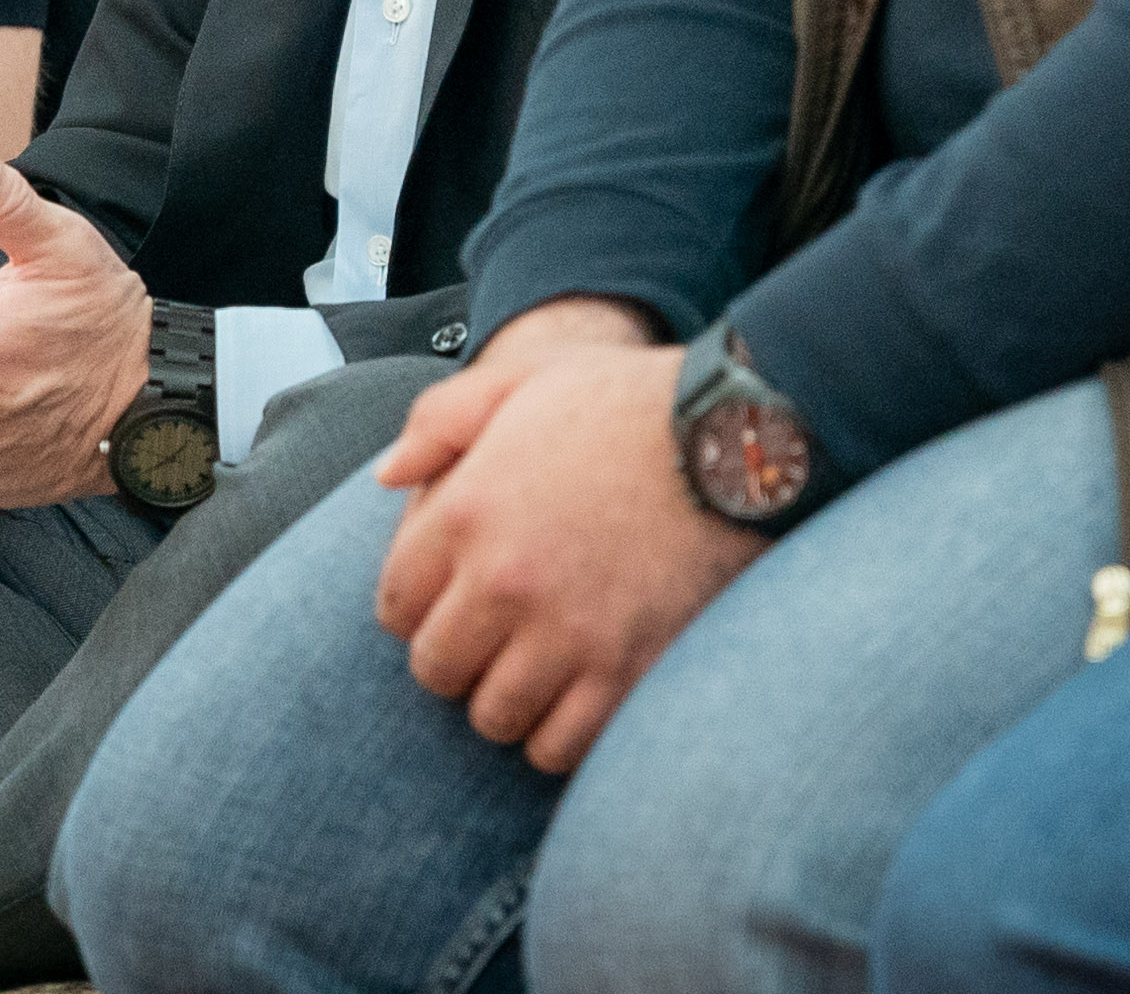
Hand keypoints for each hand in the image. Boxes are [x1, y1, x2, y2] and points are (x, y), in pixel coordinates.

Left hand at [369, 306, 729, 774]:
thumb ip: (439, 422)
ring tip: (541, 667)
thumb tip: (387, 475)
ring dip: (510, 699)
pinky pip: (560, 747)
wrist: (743, 435)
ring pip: (495, 716)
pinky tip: (582, 696)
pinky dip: (561, 734)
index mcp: (466, 511)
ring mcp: (567, 634)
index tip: (452, 601)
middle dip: (458, 658)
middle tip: (496, 639)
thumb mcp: (523, 382)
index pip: (396, 605)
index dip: (419, 608)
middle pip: (437, 669)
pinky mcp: (628, 674)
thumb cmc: (628, 403)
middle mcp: (505, 580)